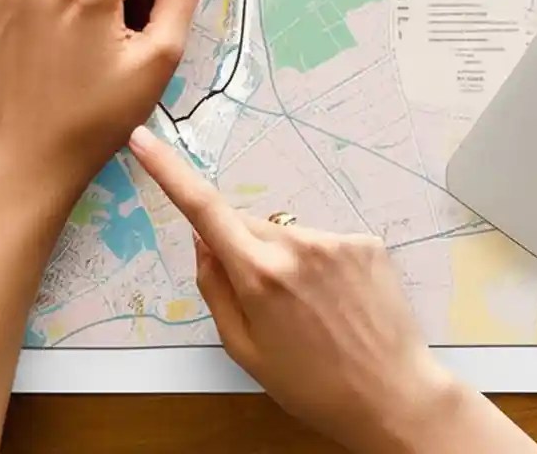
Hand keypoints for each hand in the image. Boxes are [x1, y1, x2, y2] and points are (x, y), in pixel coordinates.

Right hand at [128, 126, 460, 453]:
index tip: (143, 139)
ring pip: (288, 237)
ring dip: (288, 262)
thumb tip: (202, 241)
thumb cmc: (312, 386)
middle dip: (245, 252)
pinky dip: (323, 267)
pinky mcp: (366, 243)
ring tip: (313, 312)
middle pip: (248, 227)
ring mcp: (336, 240)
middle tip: (268, 306)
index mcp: (259, 276)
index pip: (202, 210)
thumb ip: (215, 288)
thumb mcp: (244, 349)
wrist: (393, 397)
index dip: (168, 171)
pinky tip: (340, 304)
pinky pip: (325, 244)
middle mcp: (296, 246)